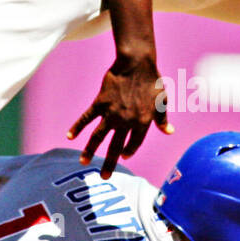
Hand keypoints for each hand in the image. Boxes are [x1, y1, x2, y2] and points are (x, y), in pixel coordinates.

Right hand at [67, 54, 172, 177]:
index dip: (129, 151)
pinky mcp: (100, 103)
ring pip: (98, 137)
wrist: (136, 63)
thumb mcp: (162, 100)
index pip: (134, 143)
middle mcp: (126, 121)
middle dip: (110, 163)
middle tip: (104, 177)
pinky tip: (70, 136)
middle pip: (116, 147)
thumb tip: (169, 132)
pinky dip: (77, 127)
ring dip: (90, 151)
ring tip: (84, 163)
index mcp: (143, 122)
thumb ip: (162, 118)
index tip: (124, 156)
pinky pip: (86, 118)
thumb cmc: (151, 81)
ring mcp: (111, 113)